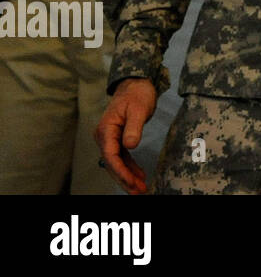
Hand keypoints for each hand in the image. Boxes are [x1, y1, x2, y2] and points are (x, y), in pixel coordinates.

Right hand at [94, 78, 156, 194]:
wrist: (136, 84)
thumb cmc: (137, 94)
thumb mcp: (139, 110)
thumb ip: (134, 128)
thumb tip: (129, 145)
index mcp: (106, 129)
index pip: (110, 155)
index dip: (120, 171)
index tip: (132, 182)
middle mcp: (104, 136)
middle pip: (111, 163)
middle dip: (124, 179)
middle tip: (138, 192)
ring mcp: (109, 138)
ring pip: (116, 162)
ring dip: (127, 176)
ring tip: (140, 189)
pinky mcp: (118, 139)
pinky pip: (122, 157)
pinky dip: (130, 167)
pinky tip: (139, 176)